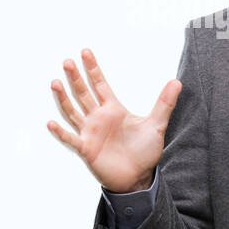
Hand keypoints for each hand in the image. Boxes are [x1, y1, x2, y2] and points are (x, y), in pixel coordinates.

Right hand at [46, 48, 181, 193]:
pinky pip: (71, 139)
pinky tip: (51, 123)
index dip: (93, 69)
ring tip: (55, 82)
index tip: (85, 52)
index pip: (100, 85)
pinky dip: (61, 132)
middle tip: (68, 61)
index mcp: (113, 110)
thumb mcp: (157, 125)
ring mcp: (90, 133)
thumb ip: (165, 103)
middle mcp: (98, 118)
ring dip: (64, 98)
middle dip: (76, 78)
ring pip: (72, 112)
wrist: (138, 176)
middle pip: (83, 94)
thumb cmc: (144, 151)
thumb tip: (177, 82)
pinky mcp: (86, 149)